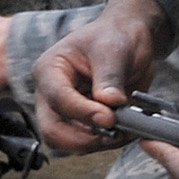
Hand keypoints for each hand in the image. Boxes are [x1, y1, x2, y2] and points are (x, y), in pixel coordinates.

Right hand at [32, 0, 171, 149]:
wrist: (129, 39)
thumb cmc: (114, 36)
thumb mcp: (113, 50)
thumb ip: (109, 77)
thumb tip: (110, 104)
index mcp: (49, 70)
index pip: (58, 98)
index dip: (83, 112)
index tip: (109, 118)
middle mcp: (51, 94)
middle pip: (53, 130)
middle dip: (83, 138)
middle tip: (114, 133)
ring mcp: (66, 111)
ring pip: (70, 142)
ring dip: (98, 142)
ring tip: (125, 130)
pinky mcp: (83, 122)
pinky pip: (89, 141)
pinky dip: (108, 142)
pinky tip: (126, 131)